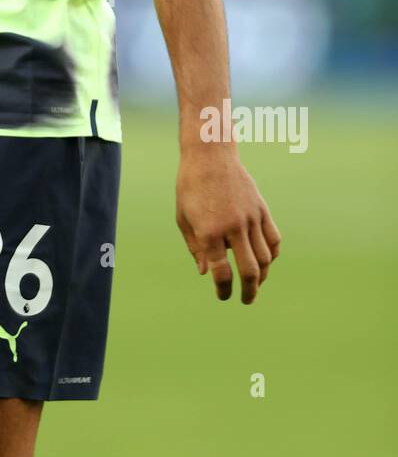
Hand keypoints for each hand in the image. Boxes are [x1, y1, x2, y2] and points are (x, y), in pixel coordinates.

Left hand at [176, 148, 280, 302]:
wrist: (209, 156)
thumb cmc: (190, 187)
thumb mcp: (183, 218)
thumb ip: (195, 248)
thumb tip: (205, 273)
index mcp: (209, 232)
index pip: (221, 273)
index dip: (223, 290)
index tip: (223, 296)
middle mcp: (233, 227)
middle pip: (249, 270)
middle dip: (249, 291)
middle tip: (246, 300)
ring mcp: (250, 218)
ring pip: (265, 257)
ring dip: (263, 276)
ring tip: (256, 283)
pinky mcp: (262, 209)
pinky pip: (273, 239)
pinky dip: (272, 255)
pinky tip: (266, 261)